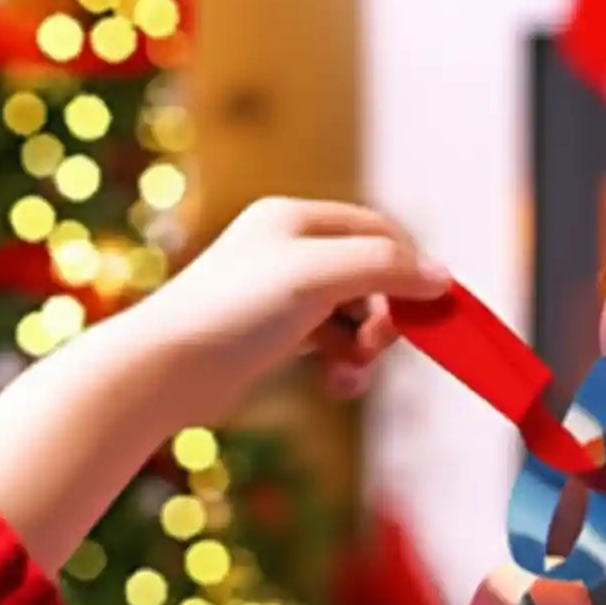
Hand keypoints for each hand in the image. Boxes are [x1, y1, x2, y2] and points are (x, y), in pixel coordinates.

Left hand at [137, 196, 449, 423]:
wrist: (163, 370)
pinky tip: (336, 384)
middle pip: (372, 276)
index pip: (379, 232)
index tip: (425, 310)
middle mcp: (289, 250)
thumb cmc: (233, 312)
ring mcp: (281, 295)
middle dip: (385, 315)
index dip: (410, 269)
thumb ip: (385, 269)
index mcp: (296, 220)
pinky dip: (343, 364)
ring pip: (354, 314)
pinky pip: (331, 343)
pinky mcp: (273, 337)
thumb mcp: (318, 276)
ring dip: (365, 346)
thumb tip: (442, 278)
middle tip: (378, 345)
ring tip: (351, 370)